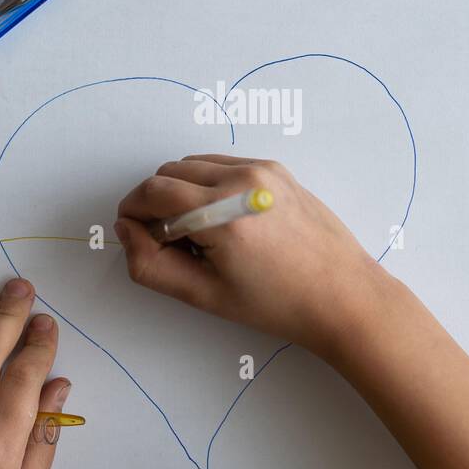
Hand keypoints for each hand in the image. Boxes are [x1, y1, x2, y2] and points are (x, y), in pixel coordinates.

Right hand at [113, 155, 391, 354]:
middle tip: (172, 244)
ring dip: (181, 192)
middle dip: (155, 204)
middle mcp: (240, 180)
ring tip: (200, 235)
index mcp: (221, 214)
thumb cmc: (277, 303)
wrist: (342, 295)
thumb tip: (127, 229)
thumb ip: (150, 264)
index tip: (137, 237)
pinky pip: (222, 165)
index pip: (151, 193)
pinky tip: (224, 222)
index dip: (133, 213)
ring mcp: (261, 169)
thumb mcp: (203, 295)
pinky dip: (208, 185)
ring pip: (193, 165)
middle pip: (168, 173)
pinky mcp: (275, 169)